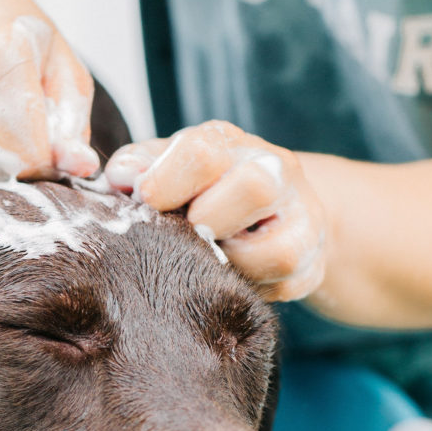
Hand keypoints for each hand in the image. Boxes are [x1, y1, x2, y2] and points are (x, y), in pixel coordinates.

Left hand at [105, 121, 326, 301]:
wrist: (270, 213)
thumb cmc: (200, 191)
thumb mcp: (165, 166)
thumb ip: (138, 166)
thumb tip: (119, 178)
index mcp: (230, 143)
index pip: (202, 152)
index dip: (163, 183)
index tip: (143, 202)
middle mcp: (277, 171)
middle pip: (256, 187)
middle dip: (207, 221)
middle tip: (188, 232)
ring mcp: (304, 219)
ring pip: (277, 251)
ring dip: (230, 262)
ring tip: (209, 256)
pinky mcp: (312, 265)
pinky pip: (281, 287)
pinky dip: (247, 287)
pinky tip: (230, 275)